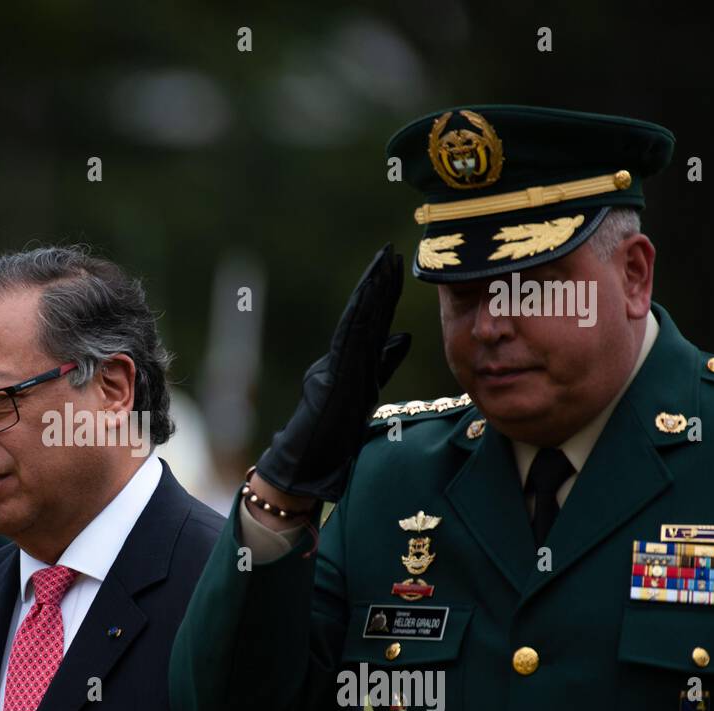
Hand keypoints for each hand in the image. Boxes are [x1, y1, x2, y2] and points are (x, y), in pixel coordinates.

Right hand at [254, 244, 409, 501]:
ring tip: (383, 263)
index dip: (385, 291)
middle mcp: (344, 355)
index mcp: (353, 358)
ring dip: (370, 290)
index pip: (372, 318)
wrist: (309, 458)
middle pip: (365, 312)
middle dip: (378, 280)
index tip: (396, 264)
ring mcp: (338, 363)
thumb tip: (404, 336)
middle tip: (391, 250)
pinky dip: (359, 315)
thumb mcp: (367, 388)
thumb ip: (383, 362)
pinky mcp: (335, 374)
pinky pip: (349, 339)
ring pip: (356, 319)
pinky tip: (369, 295)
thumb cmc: (334, 431)